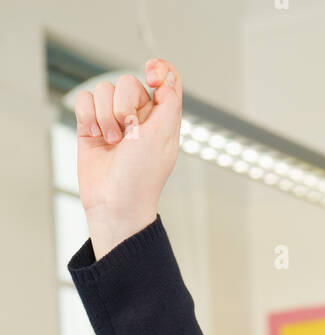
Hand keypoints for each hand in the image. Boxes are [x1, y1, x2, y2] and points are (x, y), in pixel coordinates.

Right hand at [74, 58, 182, 258]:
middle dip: (123, 105)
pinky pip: (84, 99)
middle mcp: (138, 116)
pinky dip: (87, 115)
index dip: (158, 70)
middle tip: (127, 132)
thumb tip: (169, 78)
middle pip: (127, 82)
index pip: (164, 79)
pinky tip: (94, 136)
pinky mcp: (91, 125)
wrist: (113, 203)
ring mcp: (113, 120)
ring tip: (111, 141)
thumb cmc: (141, 177)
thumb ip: (169, 104)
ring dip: (105, 116)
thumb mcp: (162, 138)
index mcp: (162, 118)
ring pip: (103, 90)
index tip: (151, 76)